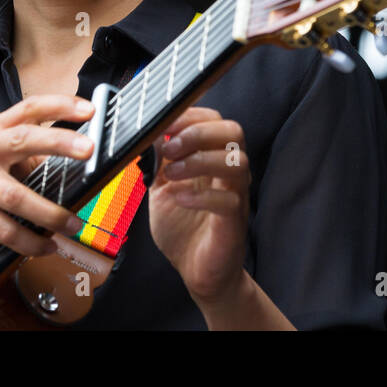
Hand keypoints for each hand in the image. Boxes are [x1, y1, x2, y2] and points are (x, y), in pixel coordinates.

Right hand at [0, 95, 93, 256]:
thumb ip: (30, 150)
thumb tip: (78, 155)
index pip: (29, 108)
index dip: (59, 105)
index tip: (87, 109)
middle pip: (23, 140)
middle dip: (59, 142)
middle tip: (89, 149)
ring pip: (17, 197)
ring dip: (51, 213)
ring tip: (75, 224)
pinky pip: (6, 231)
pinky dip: (30, 241)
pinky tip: (48, 245)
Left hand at [148, 107, 250, 303]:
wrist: (196, 270)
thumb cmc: (182, 225)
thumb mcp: (162, 186)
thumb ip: (159, 160)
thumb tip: (149, 133)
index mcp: (214, 157)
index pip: (217, 120)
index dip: (192, 115)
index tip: (164, 124)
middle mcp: (230, 172)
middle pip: (234, 132)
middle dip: (199, 132)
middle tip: (170, 147)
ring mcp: (236, 195)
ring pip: (236, 162)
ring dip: (199, 161)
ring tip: (171, 172)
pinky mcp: (234, 223)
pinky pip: (229, 200)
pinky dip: (201, 195)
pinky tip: (178, 198)